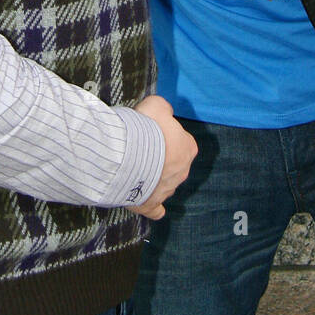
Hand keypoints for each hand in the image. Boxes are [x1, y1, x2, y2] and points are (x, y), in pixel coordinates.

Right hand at [130, 95, 196, 219]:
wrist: (127, 155)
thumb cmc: (144, 128)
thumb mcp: (156, 105)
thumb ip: (163, 107)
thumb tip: (164, 110)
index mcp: (188, 148)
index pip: (181, 140)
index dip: (165, 135)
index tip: (151, 132)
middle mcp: (182, 171)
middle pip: (173, 163)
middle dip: (159, 157)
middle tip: (140, 148)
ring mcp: (167, 189)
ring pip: (163, 183)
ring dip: (152, 177)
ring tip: (133, 168)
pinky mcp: (151, 204)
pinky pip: (156, 209)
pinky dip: (153, 207)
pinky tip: (147, 204)